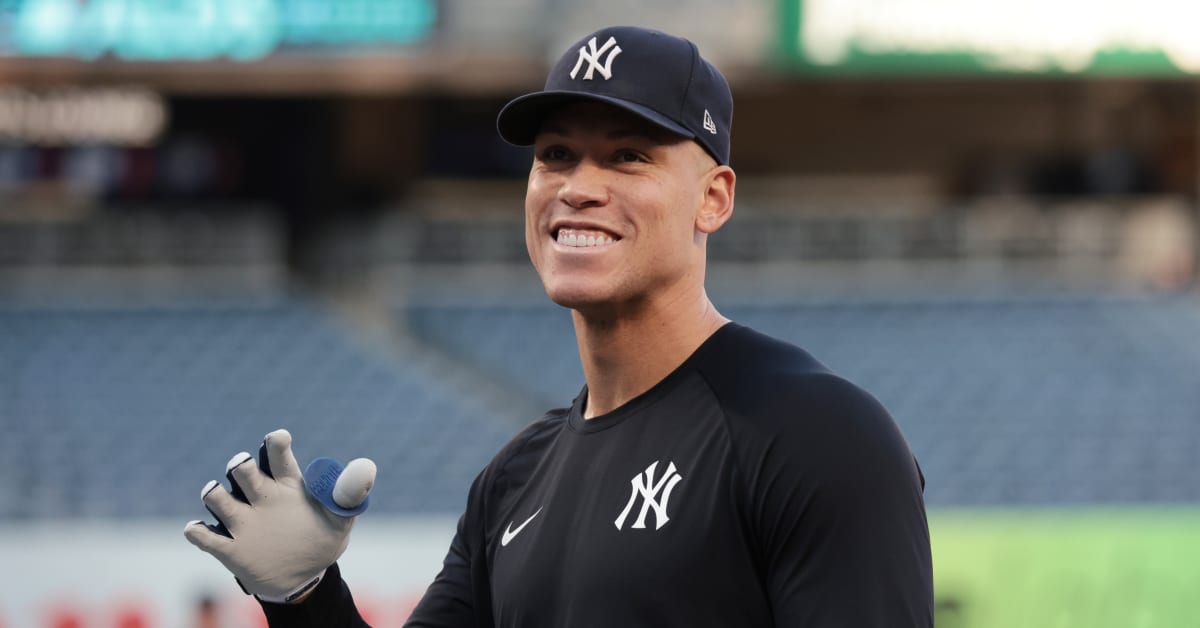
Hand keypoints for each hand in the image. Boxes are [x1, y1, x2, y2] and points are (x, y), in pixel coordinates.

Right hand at [184, 429, 376, 602]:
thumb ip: (350, 494)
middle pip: (242, 471)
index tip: (279, 437)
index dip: (275, 443)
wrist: (302, 578)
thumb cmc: (321, 538)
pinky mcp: (231, 549)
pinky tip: (198, 530)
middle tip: (243, 467)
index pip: (277, 456)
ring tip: (216, 495)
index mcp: (287, 486)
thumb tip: (368, 467)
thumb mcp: (340, 518)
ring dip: (214, 494)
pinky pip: (205, 537)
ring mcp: (243, 522)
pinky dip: (198, 532)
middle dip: (239, 465)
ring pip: (218, 499)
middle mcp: (261, 498)